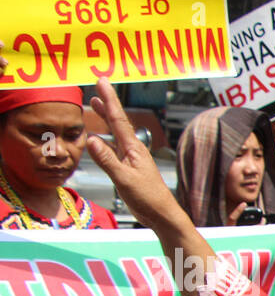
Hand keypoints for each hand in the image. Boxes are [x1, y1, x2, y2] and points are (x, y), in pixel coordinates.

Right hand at [85, 78, 183, 231]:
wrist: (162, 214)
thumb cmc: (148, 198)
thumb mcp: (124, 179)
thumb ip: (107, 160)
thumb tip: (91, 140)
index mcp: (133, 149)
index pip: (118, 119)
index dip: (109, 99)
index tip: (102, 81)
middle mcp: (133, 150)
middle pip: (117, 121)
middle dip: (107, 103)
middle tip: (99, 86)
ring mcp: (132, 158)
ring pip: (115, 133)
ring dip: (106, 118)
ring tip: (96, 104)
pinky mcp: (130, 168)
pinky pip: (114, 147)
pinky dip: (105, 139)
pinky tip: (100, 138)